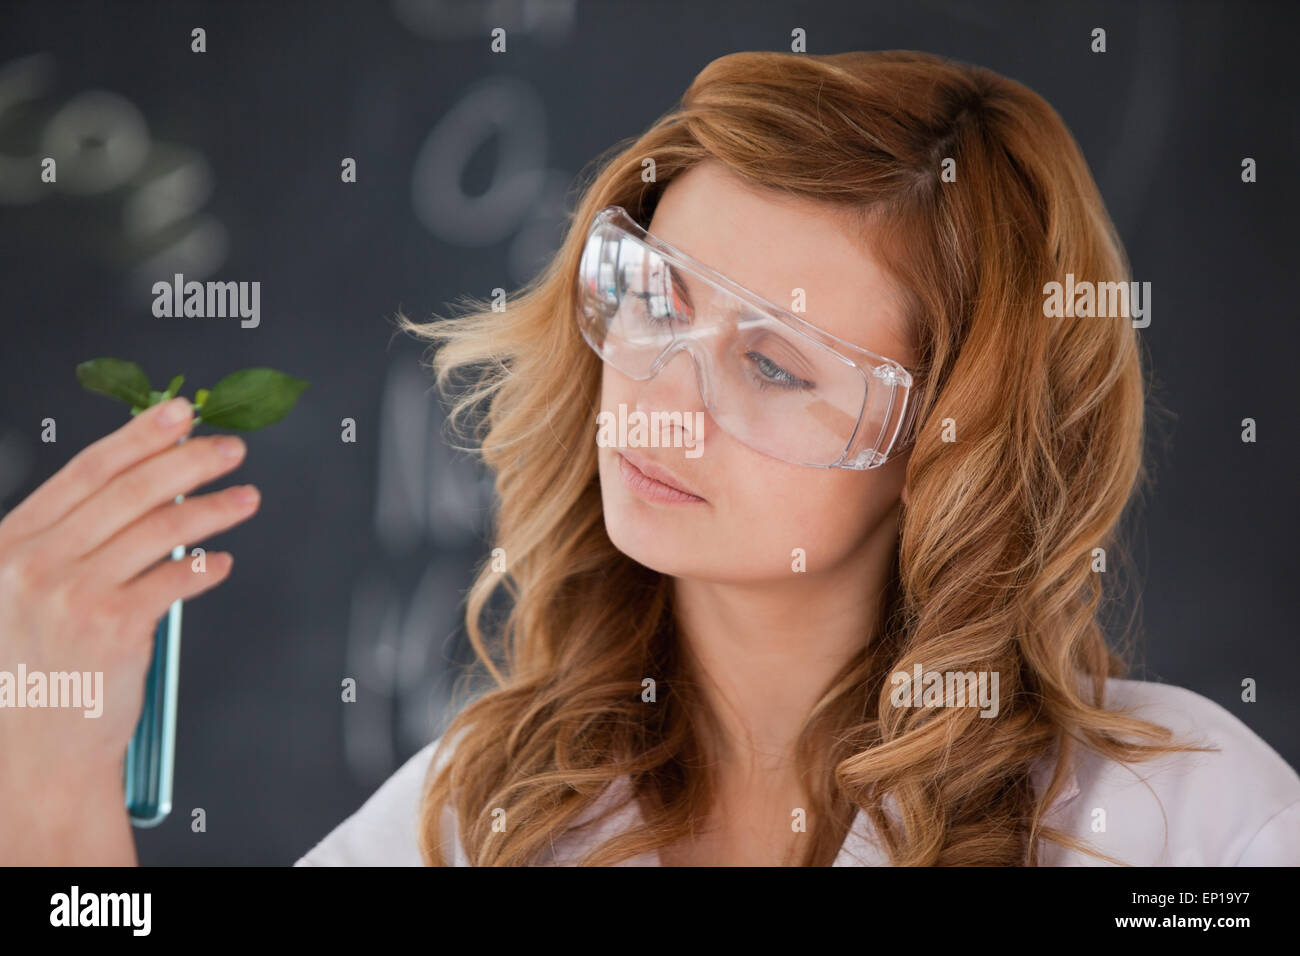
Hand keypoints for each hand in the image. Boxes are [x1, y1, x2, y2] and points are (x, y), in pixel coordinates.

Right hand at [0, 397, 258, 861]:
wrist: (32, 759)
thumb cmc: (32, 680)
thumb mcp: (22, 599)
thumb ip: (69, 544)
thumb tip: (144, 491)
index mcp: (7, 546)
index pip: (83, 472)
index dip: (137, 436)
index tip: (178, 413)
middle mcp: (32, 564)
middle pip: (128, 490)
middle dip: (188, 460)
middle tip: (231, 446)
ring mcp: (70, 595)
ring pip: (159, 529)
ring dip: (212, 509)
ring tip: (246, 499)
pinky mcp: (111, 629)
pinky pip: (173, 581)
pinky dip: (203, 569)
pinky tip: (220, 564)